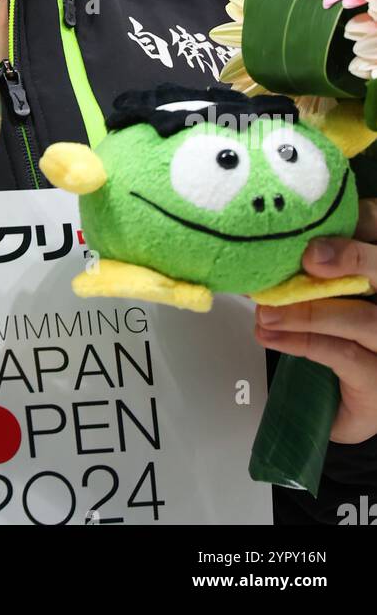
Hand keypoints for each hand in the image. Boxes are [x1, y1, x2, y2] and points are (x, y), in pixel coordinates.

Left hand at [253, 197, 376, 443]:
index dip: (360, 222)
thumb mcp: (326, 297)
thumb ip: (310, 271)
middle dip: (351, 257)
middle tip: (309, 257)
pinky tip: (272, 336)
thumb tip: (262, 254)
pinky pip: (344, 355)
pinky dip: (303, 341)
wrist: (345, 404)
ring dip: (308, 311)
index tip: (322, 225)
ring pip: (362, 318)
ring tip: (266, 312)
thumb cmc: (339, 341)